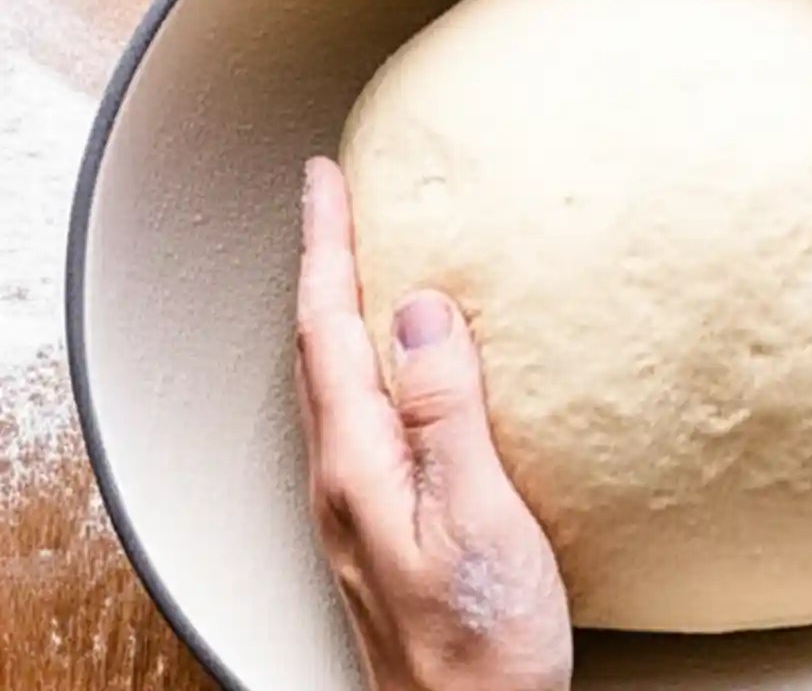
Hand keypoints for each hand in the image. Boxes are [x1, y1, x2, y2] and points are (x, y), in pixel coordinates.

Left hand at [295, 158, 571, 690]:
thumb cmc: (483, 642)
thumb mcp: (476, 521)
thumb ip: (445, 414)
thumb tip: (420, 312)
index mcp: (358, 465)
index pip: (329, 329)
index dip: (327, 246)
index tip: (325, 179)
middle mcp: (342, 479)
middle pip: (318, 347)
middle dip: (323, 264)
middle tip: (335, 203)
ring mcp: (356, 505)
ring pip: (334, 380)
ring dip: (338, 311)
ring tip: (357, 264)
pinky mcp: (381, 523)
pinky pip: (360, 416)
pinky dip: (364, 363)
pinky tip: (391, 368)